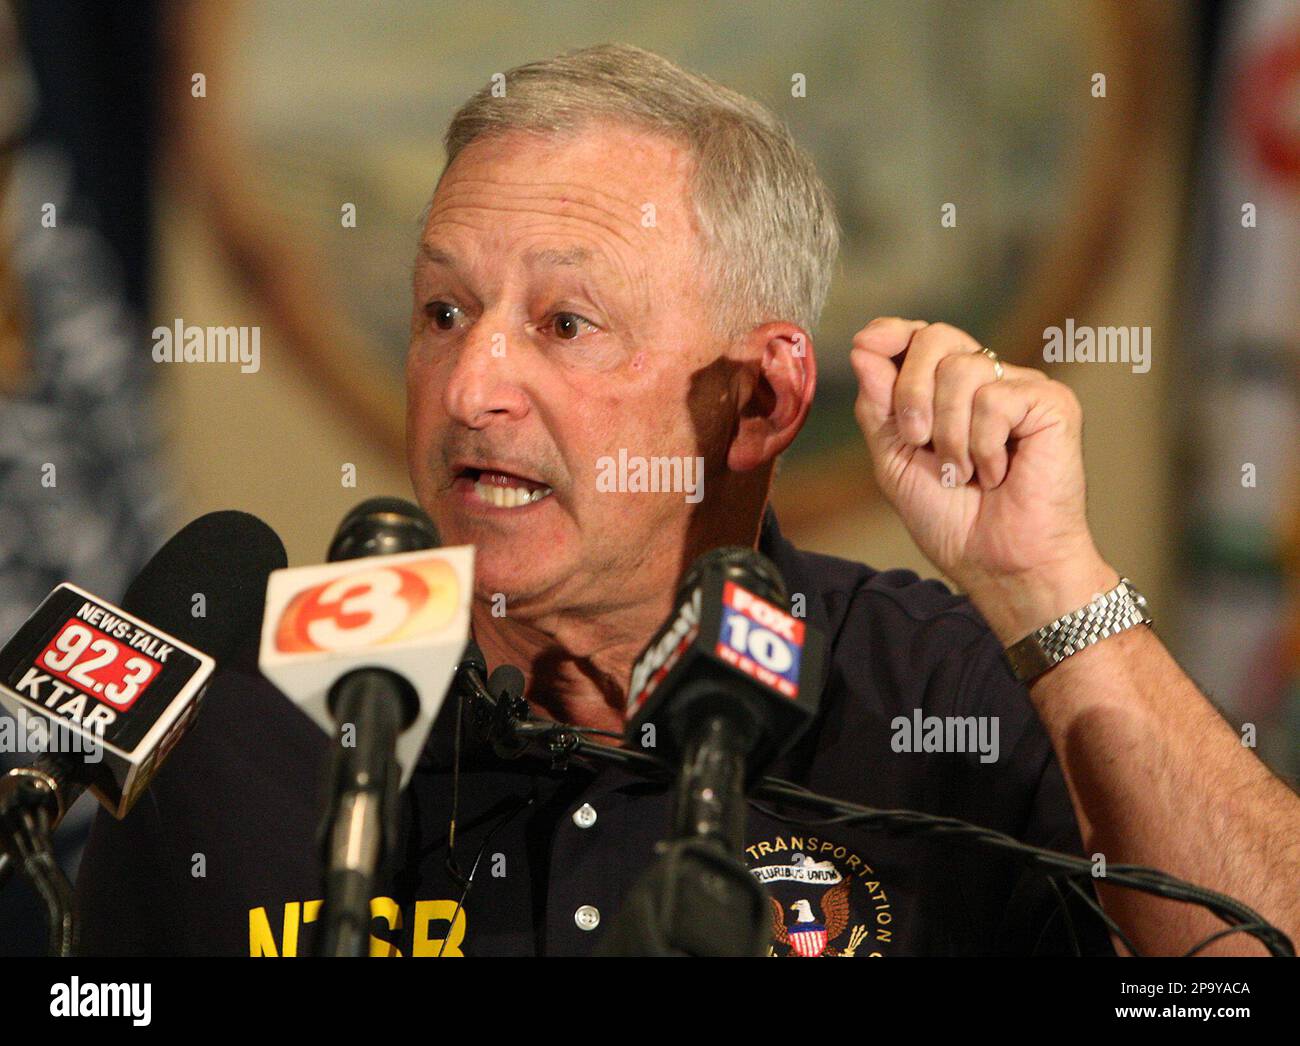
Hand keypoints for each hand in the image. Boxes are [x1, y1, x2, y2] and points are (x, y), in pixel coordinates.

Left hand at [850, 317, 1116, 640]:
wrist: (998, 564)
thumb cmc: (953, 520)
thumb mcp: (895, 461)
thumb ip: (878, 407)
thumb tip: (864, 348)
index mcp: (948, 390)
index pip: (920, 336)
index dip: (892, 333)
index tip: (867, 343)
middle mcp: (987, 380)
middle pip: (936, 338)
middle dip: (911, 392)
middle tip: (918, 441)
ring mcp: (1022, 388)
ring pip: (963, 369)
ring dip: (949, 433)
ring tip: (964, 471)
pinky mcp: (1053, 403)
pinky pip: (996, 398)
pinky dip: (984, 445)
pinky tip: (998, 472)